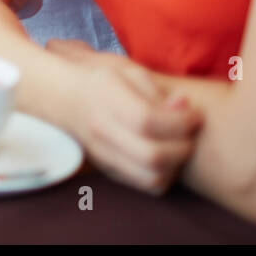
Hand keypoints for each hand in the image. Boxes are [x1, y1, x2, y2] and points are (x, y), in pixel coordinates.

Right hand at [49, 40, 202, 193]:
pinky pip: (145, 185)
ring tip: (178, 145)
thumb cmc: (99, 80)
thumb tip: (184, 107)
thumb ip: (157, 90)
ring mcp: (103, 154)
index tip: (194, 113)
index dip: (182, 119)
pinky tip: (165, 156)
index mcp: (105, 100)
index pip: (149, 121)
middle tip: (190, 132)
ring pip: (151, 178)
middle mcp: (102, 131)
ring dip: (176, 166)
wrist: (61, 97)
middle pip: (152, 155)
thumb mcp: (127, 71)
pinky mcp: (109, 170)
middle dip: (184, 146)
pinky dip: (164, 175)